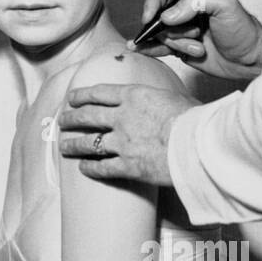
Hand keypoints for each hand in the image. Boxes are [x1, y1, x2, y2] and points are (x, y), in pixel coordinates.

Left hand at [57, 83, 199, 186]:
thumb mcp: (176, 98)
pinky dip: (90, 168)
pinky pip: (102, 167)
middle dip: (71, 118)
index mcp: (134, 96)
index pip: (100, 92)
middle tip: (63, 120)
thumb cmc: (195, 119)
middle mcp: (122, 117)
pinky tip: (83, 169)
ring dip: (73, 145)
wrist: (198, 144)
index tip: (72, 97)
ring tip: (64, 146)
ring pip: (89, 143)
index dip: (82, 95)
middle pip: (87, 116)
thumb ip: (161, 98)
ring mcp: (122, 142)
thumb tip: (165, 100)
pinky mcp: (127, 165)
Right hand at [129, 0, 261, 81]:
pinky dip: (152, 49)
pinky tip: (142, 49)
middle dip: (172, 30)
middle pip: (157, 14)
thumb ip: (196, 2)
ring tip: (199, 48)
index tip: (152, 18)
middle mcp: (184, 8)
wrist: (250, 60)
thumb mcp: (225, 6)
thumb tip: (168, 15)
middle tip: (194, 35)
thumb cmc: (244, 30)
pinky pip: (158, 46)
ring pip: (159, 33)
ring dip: (177, 44)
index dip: (152, 2)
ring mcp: (181, 27)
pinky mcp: (179, 45)